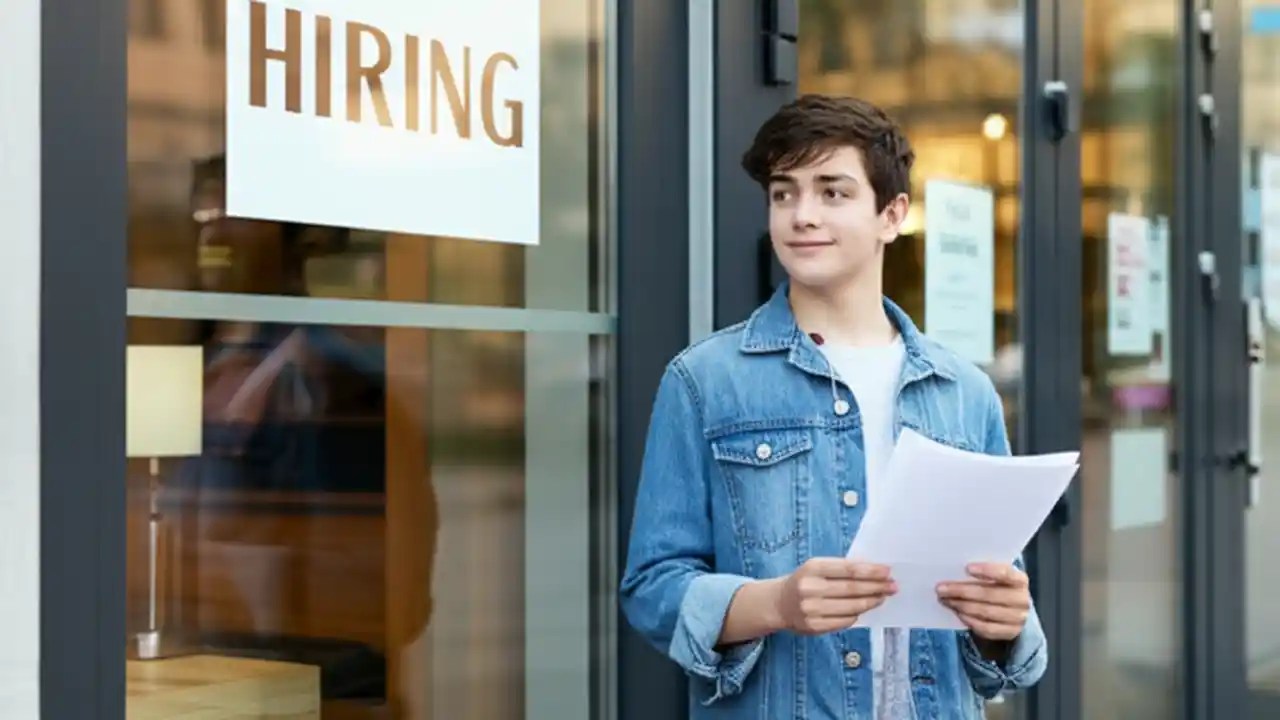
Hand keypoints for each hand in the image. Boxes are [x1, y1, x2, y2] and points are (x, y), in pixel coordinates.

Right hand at [772, 558, 895, 634]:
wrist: (778, 604)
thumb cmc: (805, 581)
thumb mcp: (816, 568)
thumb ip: (841, 569)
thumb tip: (874, 571)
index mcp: (812, 568)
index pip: (848, 569)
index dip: (871, 571)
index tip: (887, 571)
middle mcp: (810, 588)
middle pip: (852, 589)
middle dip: (876, 587)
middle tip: (893, 586)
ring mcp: (812, 610)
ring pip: (851, 607)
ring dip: (871, 602)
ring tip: (883, 597)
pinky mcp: (814, 627)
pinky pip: (845, 621)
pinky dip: (858, 614)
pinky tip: (865, 608)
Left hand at [936, 562, 1030, 641]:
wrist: (1013, 611)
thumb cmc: (999, 587)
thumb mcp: (996, 577)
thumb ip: (982, 573)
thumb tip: (954, 571)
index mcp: (1020, 580)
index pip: (1005, 573)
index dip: (986, 570)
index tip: (966, 568)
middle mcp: (1022, 599)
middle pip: (990, 594)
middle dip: (962, 591)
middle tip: (941, 589)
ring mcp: (1018, 618)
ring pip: (986, 612)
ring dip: (962, 606)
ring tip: (945, 600)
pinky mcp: (1010, 633)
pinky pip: (987, 628)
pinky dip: (970, 620)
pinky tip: (957, 613)